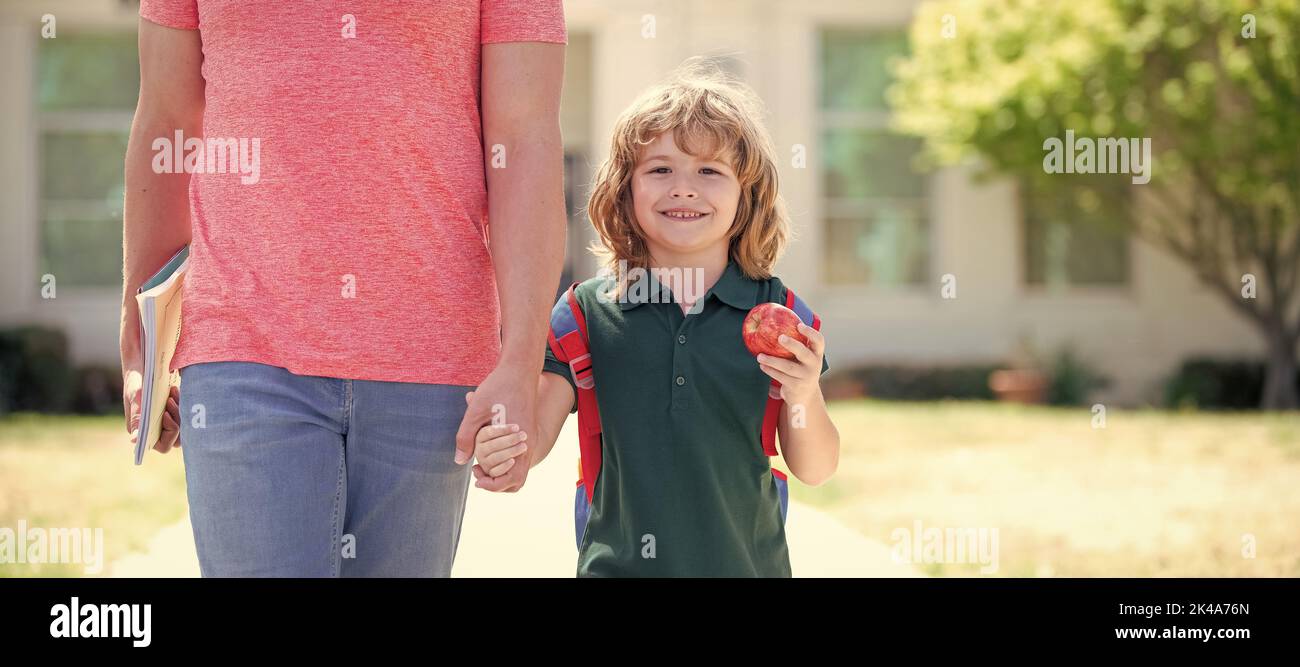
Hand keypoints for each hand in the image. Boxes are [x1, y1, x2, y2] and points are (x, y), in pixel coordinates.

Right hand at [123, 368, 180, 452]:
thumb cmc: (135, 381)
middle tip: (170, 402)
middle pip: (178, 439)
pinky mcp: (175, 410)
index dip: (170, 433)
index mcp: (143, 432)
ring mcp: (167, 420)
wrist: (143, 366)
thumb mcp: (135, 398)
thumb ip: (137, 418)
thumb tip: (134, 441)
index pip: (164, 446)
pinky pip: (186, 414)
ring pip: (184, 426)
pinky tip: (174, 390)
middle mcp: (156, 430)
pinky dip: (183, 403)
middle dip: (178, 420)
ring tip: (172, 394)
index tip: (165, 414)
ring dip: (181, 411)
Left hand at [454, 363, 536, 492]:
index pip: (511, 479)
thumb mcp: (475, 411)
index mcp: (519, 442)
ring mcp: (530, 438)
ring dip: (501, 472)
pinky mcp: (529, 432)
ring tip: (481, 464)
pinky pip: (519, 457)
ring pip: (519, 470)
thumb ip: (466, 437)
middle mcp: (528, 444)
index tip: (475, 476)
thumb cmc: (497, 387)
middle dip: (496, 483)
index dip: (491, 485)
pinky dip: (505, 461)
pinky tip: (488, 449)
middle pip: (517, 480)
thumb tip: (459, 461)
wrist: (519, 368)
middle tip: (477, 472)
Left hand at [756, 323, 825, 406]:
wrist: (805, 396)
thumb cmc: (801, 370)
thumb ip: (797, 345)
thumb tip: (776, 325)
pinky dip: (770, 370)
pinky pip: (780, 376)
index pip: (819, 341)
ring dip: (772, 360)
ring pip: (787, 366)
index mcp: (816, 354)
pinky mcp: (796, 386)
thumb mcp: (804, 359)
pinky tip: (762, 365)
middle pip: (804, 352)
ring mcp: (806, 376)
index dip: (810, 332)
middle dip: (792, 344)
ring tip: (759, 356)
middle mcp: (814, 364)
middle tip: (780, 337)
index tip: (799, 325)